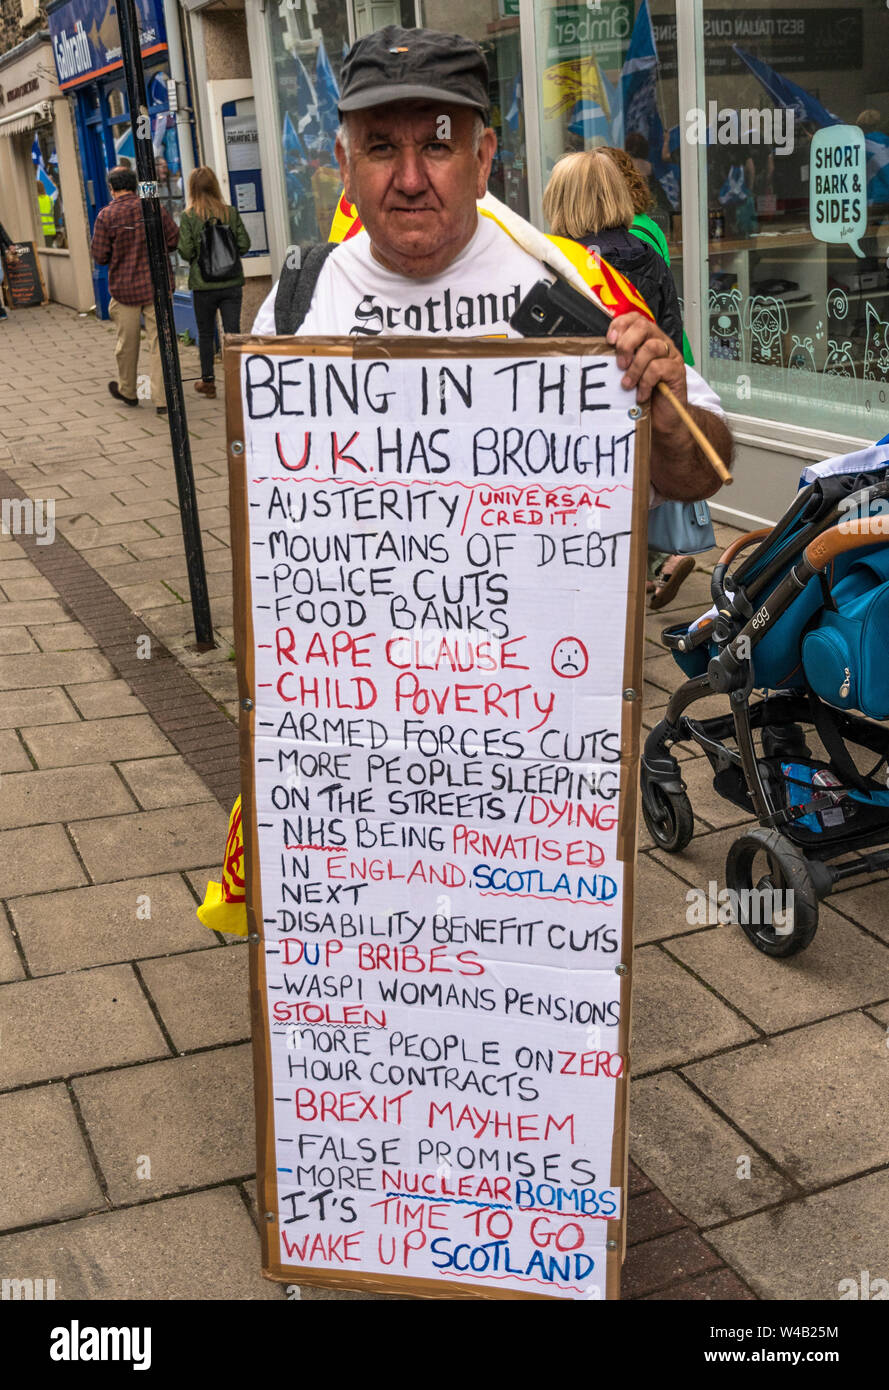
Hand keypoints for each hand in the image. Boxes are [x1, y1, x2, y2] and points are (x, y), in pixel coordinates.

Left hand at [607, 311, 732, 499]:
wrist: (663, 421)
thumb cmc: (642, 397)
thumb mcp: (626, 376)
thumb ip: (618, 361)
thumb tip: (596, 354)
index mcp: (646, 339)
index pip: (634, 319)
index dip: (621, 325)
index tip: (609, 340)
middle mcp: (660, 343)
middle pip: (643, 326)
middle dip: (627, 344)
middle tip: (619, 365)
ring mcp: (670, 356)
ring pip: (651, 347)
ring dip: (635, 367)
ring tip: (627, 385)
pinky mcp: (677, 371)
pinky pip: (659, 368)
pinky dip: (646, 382)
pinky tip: (641, 394)